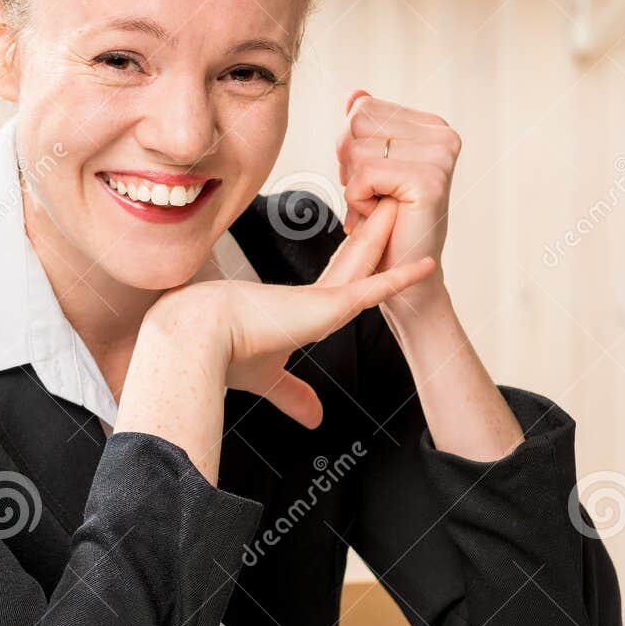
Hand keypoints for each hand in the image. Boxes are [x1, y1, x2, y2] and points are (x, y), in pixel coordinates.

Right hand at [151, 197, 435, 428]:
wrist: (196, 338)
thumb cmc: (219, 356)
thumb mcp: (267, 380)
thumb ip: (293, 396)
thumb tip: (316, 420)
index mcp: (297, 314)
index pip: (335, 284)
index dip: (351, 265)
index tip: (365, 249)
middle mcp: (312, 303)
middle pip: (352, 263)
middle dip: (371, 237)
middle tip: (391, 207)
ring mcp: (320, 302)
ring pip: (363, 262)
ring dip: (384, 235)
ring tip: (404, 205)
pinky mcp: (325, 307)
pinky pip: (374, 289)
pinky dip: (401, 278)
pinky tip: (428, 267)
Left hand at [335, 90, 459, 315]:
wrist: (406, 275)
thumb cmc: (386, 221)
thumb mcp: (371, 165)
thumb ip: (365, 127)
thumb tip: (355, 93)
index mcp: (432, 125)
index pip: (362, 109)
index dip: (351, 147)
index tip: (375, 179)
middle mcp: (443, 135)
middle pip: (356, 124)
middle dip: (349, 165)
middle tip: (375, 197)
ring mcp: (440, 156)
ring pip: (355, 150)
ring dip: (354, 187)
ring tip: (381, 208)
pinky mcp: (428, 181)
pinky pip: (362, 176)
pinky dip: (358, 202)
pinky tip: (383, 216)